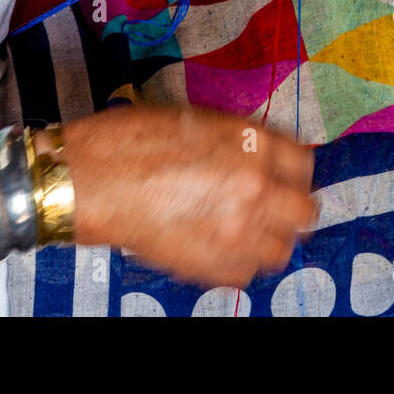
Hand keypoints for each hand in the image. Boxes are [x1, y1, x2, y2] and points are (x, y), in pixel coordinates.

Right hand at [61, 104, 316, 287]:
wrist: (90, 179)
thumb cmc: (129, 143)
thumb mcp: (196, 120)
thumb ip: (239, 140)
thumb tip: (261, 154)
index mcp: (250, 145)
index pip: (303, 163)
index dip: (293, 170)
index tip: (287, 176)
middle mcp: (253, 186)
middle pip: (304, 209)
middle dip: (290, 206)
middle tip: (274, 205)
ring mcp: (235, 230)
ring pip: (283, 248)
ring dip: (270, 238)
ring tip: (249, 229)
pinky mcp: (212, 264)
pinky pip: (247, 272)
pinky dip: (239, 261)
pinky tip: (221, 244)